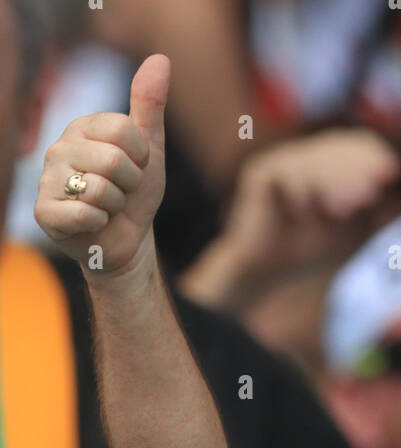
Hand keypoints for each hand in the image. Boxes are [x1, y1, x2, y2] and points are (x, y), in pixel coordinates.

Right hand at [34, 54, 169, 278]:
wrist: (127, 240)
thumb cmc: (135, 194)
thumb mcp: (150, 149)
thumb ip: (150, 105)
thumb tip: (161, 58)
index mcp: (82, 128)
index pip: (123, 130)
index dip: (141, 158)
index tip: (136, 169)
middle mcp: (59, 148)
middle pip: (113, 160)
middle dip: (130, 184)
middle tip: (122, 193)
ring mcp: (48, 180)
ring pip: (100, 188)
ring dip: (116, 205)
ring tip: (108, 207)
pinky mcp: (46, 212)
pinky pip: (84, 213)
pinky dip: (100, 222)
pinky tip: (94, 223)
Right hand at [191, 128, 400, 305]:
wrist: (265, 269)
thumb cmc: (309, 250)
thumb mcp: (348, 230)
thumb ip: (365, 209)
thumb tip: (388, 188)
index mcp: (326, 163)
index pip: (353, 146)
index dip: (373, 153)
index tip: (394, 171)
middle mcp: (303, 155)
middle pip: (334, 148)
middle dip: (358, 166)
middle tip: (378, 185)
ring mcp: (281, 160)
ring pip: (313, 161)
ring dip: (336, 182)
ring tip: (354, 205)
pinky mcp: (260, 172)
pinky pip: (287, 174)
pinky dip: (304, 193)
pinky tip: (312, 216)